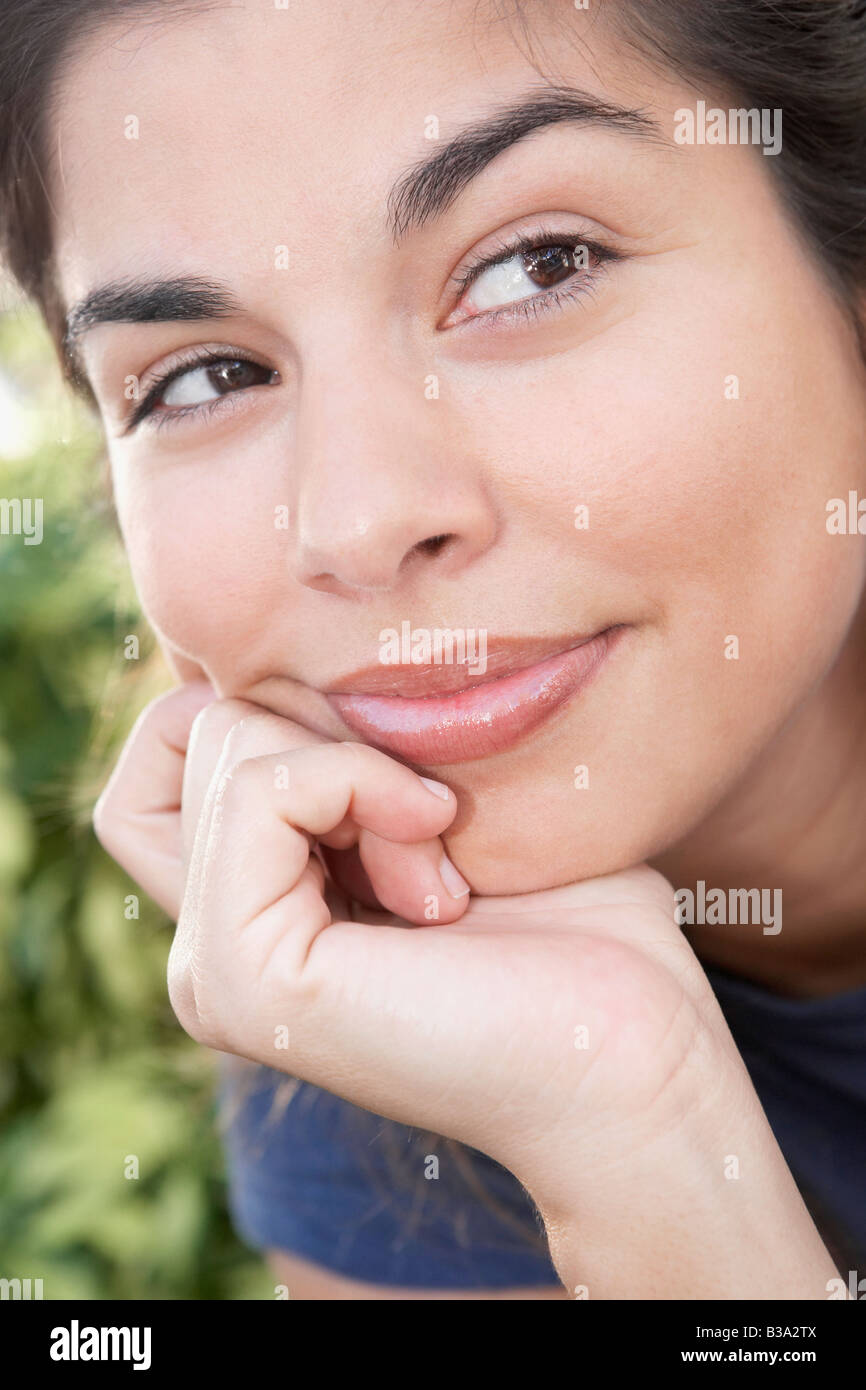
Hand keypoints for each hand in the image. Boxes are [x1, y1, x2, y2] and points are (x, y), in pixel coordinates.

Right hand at [95, 687, 840, 1296]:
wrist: (635, 1057)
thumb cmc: (578, 930)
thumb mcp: (443, 800)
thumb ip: (350, 744)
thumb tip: (283, 654)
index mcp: (248, 915)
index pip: (171, 748)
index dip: (267, 707)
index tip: (386, 755)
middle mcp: (211, 950)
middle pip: (195, 729)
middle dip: (327, 729)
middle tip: (432, 818)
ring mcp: (216, 969)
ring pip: (222, 740)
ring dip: (358, 763)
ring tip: (442, 860)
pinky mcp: (243, 973)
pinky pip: (260, 789)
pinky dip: (358, 781)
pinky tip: (436, 853)